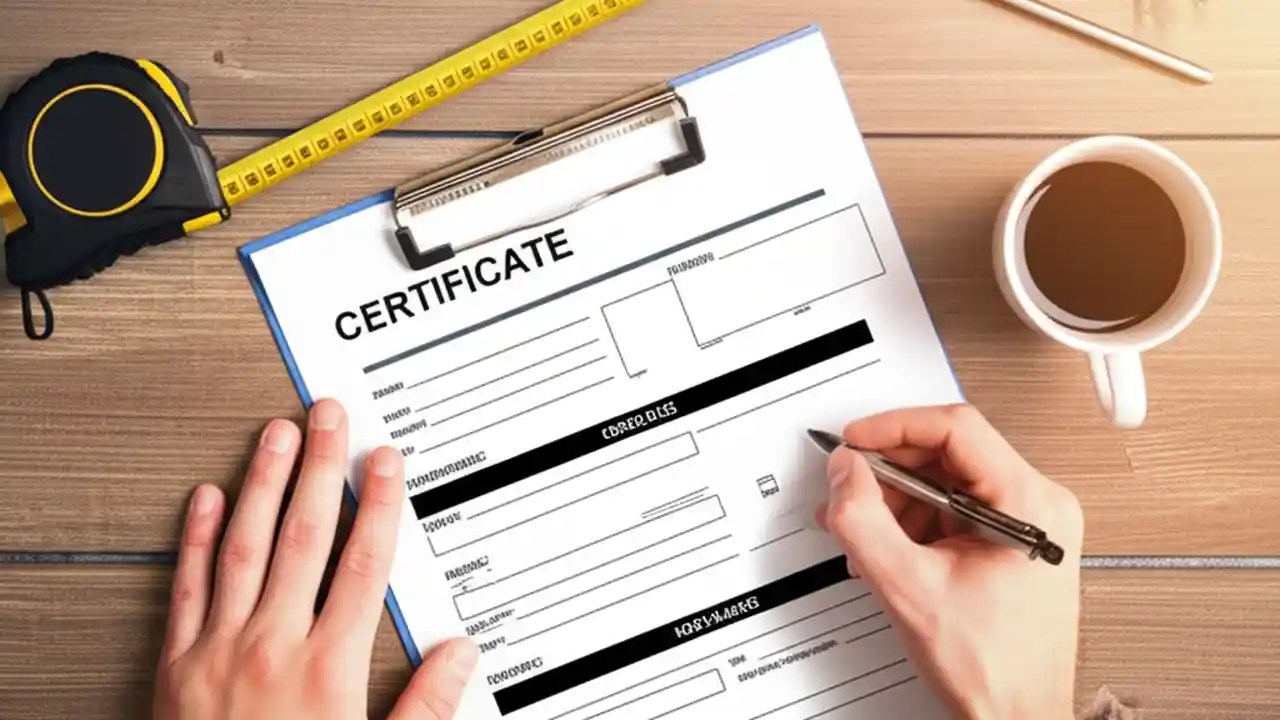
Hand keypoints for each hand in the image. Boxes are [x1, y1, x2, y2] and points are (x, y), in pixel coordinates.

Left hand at [154, 399, 477, 719]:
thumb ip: (424, 707)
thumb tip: (460, 655)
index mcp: (328, 670)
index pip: (362, 565)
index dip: (378, 505)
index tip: (384, 463)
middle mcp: (273, 647)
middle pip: (304, 537)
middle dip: (320, 469)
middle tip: (327, 418)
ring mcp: (220, 651)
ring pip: (245, 548)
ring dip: (262, 484)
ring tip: (274, 436)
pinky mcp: (178, 665)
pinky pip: (187, 588)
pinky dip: (196, 539)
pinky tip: (207, 498)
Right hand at [816, 404, 1082, 719]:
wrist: (1018, 717)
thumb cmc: (996, 671)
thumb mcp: (910, 589)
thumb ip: (864, 522)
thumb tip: (845, 474)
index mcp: (1030, 504)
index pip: (957, 429)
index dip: (895, 427)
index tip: (857, 440)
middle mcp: (1038, 506)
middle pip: (949, 452)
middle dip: (888, 470)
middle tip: (848, 486)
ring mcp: (1027, 525)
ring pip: (946, 482)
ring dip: (895, 499)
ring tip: (858, 524)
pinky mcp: (1009, 543)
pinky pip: (951, 510)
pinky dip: (911, 522)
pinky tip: (884, 544)